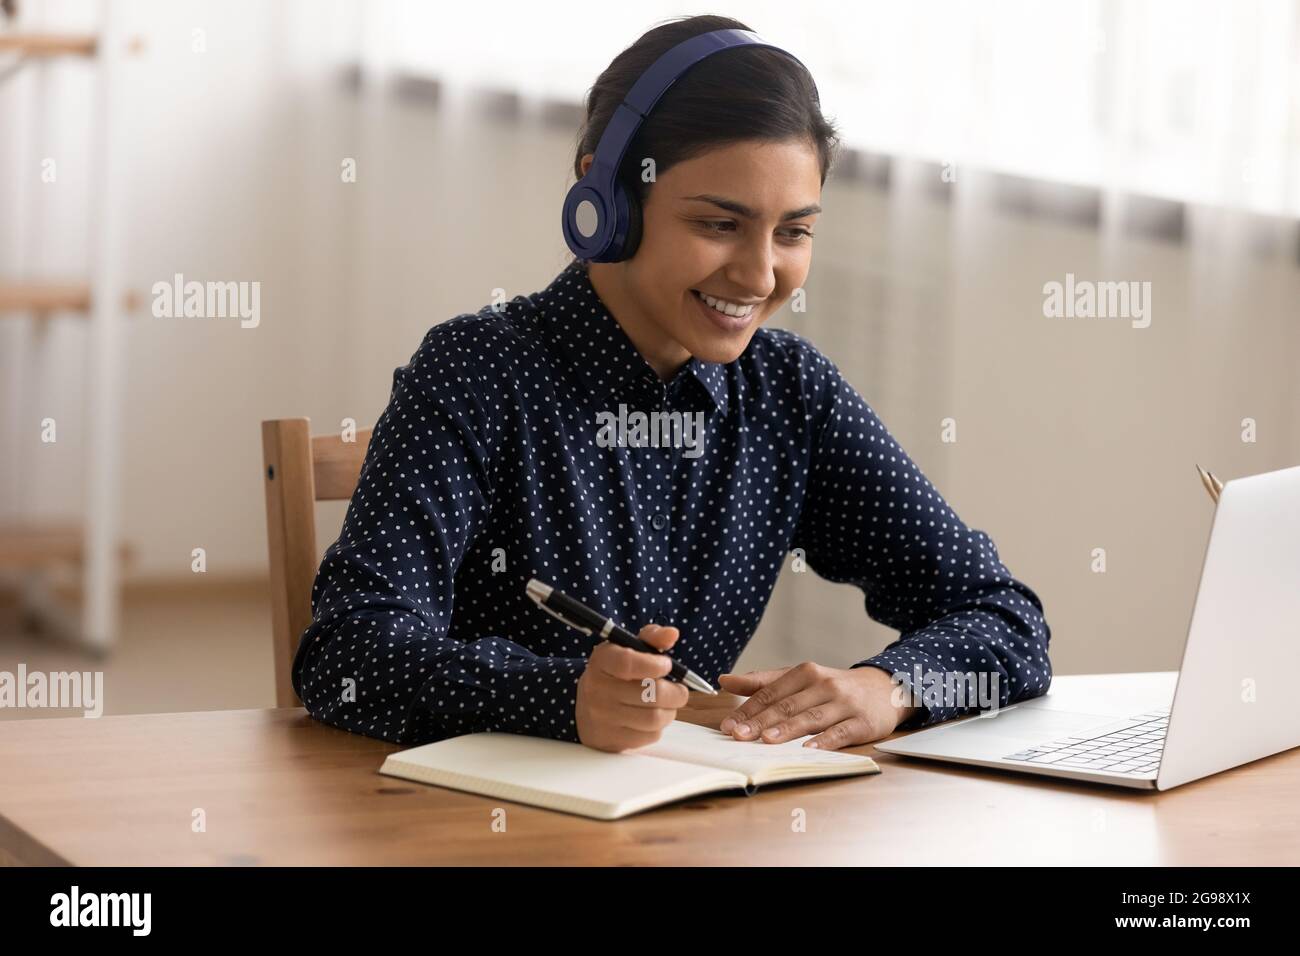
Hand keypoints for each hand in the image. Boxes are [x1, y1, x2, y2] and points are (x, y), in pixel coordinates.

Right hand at [576, 623, 690, 752]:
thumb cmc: (616, 674)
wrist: (587, 708)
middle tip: (679, 690)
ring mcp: (602, 718)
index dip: (655, 665)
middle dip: (675, 693)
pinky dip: (658, 728)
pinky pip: (650, 736)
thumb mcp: (628, 650)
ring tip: (666, 705)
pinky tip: (649, 719)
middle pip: (651, 694)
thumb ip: (651, 638)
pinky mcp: (611, 741)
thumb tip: (672, 634)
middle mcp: (597, 690)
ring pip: (654, 718)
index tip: (667, 665)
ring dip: (670, 711)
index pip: (629, 663)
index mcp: (601, 661)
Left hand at [716, 662, 915, 749]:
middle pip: (787, 705)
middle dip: (760, 721)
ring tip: (766, 740)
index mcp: (804, 673)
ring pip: (811, 718)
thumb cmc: (832, 687)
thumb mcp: (799, 678)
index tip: (727, 726)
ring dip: (788, 730)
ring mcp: (843, 703)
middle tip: (738, 735)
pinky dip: (824, 742)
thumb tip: (724, 680)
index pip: (770, 693)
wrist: (884, 688)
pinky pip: (840, 732)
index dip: (747, 710)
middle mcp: (823, 685)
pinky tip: (809, 749)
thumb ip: (762, 682)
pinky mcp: (862, 722)